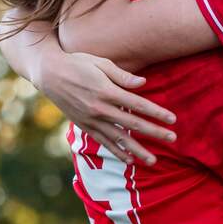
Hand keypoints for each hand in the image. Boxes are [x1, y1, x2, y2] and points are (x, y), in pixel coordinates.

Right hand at [39, 51, 176, 165]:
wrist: (49, 73)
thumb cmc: (78, 63)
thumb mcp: (101, 63)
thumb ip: (123, 76)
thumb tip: (143, 83)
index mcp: (107, 91)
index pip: (138, 105)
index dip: (157, 113)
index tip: (172, 119)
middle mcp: (100, 108)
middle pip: (133, 124)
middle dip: (154, 132)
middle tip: (173, 139)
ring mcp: (91, 119)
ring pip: (119, 138)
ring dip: (137, 150)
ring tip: (153, 160)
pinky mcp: (84, 126)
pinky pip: (103, 142)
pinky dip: (116, 151)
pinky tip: (129, 159)